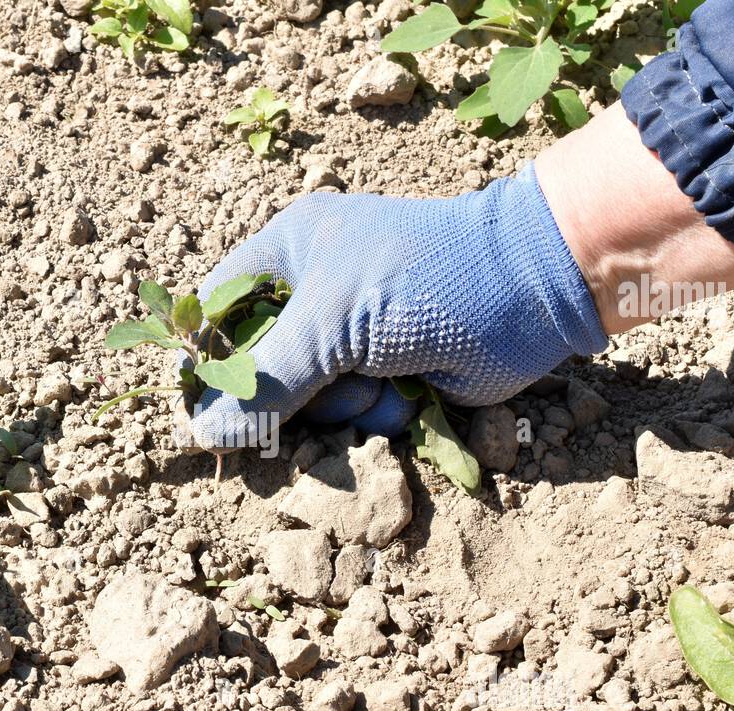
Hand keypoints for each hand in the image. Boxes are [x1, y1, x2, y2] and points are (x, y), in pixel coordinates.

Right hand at [188, 165, 608, 452]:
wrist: (530, 293)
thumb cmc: (421, 281)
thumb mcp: (328, 322)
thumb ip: (264, 381)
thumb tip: (203, 433)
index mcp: (286, 253)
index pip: (215, 310)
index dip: (205, 359)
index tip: (205, 406)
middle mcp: (313, 294)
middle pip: (259, 369)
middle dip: (286, 394)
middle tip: (317, 392)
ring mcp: (351, 338)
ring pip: (307, 403)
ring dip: (337, 409)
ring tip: (374, 388)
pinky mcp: (387, 375)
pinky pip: (353, 417)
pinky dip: (375, 417)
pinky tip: (402, 400)